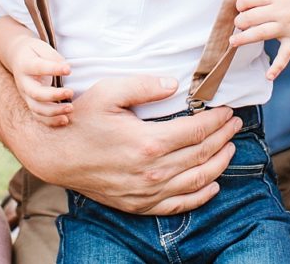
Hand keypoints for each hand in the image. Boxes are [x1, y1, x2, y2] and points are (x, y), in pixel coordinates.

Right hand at [3, 35, 74, 124]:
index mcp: (25, 65)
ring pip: (37, 108)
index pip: (39, 67)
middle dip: (54, 95)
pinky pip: (39, 116)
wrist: (18, 58)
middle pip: (36, 93)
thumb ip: (54, 58)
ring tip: (70, 108)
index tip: (69, 69)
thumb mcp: (42, 48)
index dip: (53, 69)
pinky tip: (65, 120)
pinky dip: (51, 121)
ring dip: (54, 111)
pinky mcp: (30, 103)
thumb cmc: (34, 52)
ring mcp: (25, 95)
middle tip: (71, 92)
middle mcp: (23, 83)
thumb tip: (67, 69)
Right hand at [18, 75, 237, 214]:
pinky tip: (212, 185)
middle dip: (223, 138)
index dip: (217, 120)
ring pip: (196, 181)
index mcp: (148, 141)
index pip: (197, 131)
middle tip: (235, 125)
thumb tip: (174, 85)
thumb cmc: (81, 119)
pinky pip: (178, 205)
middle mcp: (152, 171)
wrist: (55, 154)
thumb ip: (144, 85)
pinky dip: (200, 196)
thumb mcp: (108, 91)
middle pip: (201, 155)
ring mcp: (146, 191)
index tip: (228, 110)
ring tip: (230, 149)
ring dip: (219, 164)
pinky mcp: (139, 204)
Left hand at [230, 0, 289, 80]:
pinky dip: (277, 67)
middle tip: (239, 22)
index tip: (241, 6)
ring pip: (262, 33)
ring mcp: (288, 27)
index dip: (241, 2)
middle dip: (241, 20)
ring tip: (234, 41)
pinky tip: (268, 76)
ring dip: (245, 37)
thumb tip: (248, 6)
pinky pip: (285, 55)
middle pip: (252, 17)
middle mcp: (280, 12)